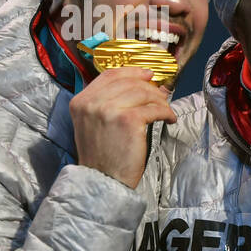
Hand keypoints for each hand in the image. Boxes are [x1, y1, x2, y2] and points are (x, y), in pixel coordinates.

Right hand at [70, 67, 176, 188]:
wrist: (102, 179)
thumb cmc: (102, 154)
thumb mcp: (95, 123)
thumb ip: (110, 102)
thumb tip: (146, 83)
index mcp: (81, 101)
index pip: (109, 74)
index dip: (132, 72)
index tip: (148, 75)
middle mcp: (92, 102)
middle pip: (129, 81)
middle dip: (150, 88)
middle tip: (162, 96)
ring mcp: (109, 110)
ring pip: (144, 93)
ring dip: (160, 101)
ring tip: (165, 111)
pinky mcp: (128, 120)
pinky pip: (154, 108)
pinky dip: (166, 112)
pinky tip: (169, 119)